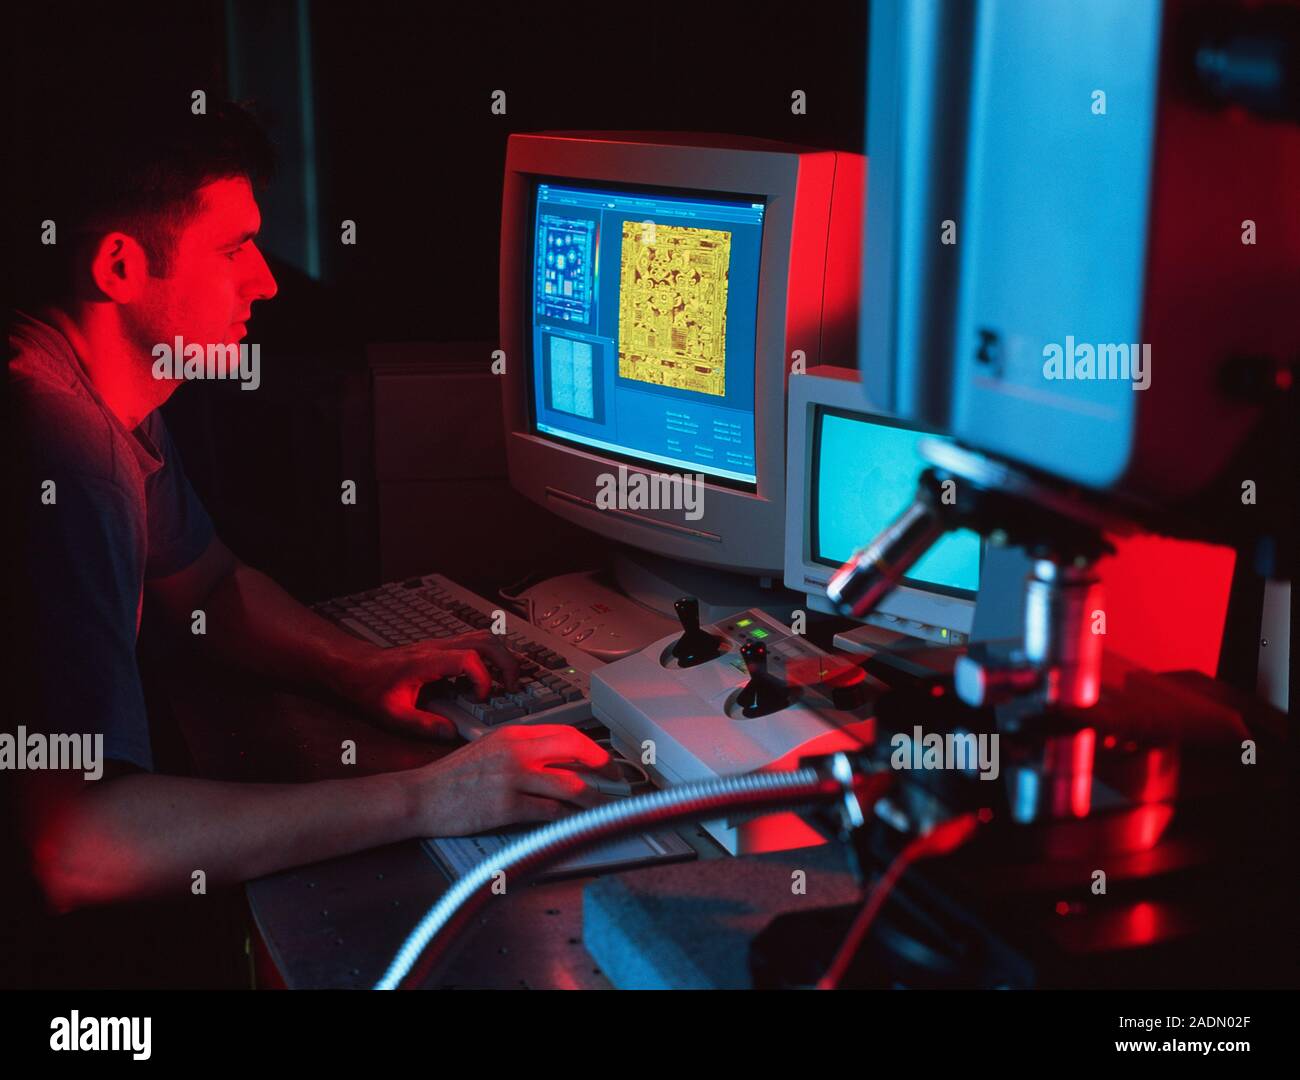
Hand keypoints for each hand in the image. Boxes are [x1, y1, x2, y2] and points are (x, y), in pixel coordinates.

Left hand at [335, 631, 520, 739]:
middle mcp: (438, 648)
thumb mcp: (392, 714)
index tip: (482, 698)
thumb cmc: (371, 687)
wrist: (356, 667)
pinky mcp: (443, 648)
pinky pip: (475, 642)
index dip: (483, 678)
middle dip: (507, 662)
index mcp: (427, 661)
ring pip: (483, 637)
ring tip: (510, 680)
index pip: (468, 658)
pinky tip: (493, 675)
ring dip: (503, 656)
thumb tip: (451, 733)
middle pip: (485, 641)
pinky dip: (492, 655)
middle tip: (514, 687)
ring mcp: (442, 644)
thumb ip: (422, 725)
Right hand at [409, 725, 623, 835]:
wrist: (421, 796)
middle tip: (617, 779)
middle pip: (576, 750)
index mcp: (514, 734)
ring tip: (604, 807)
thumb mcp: (490, 747)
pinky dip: (567, 818)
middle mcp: (517, 751)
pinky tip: (575, 822)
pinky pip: (549, 812)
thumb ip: (523, 749)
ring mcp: (513, 778)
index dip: (592, 748)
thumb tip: (560, 760)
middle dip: (604, 766)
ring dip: (594, 799)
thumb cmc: (454, 776)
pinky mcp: (507, 807)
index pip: (566, 733)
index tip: (604, 760)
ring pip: (570, 785)